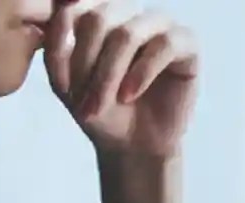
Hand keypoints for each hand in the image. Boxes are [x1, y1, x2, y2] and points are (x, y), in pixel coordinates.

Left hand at [45, 0, 199, 159]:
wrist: (132, 146)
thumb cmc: (100, 110)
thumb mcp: (64, 81)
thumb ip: (56, 43)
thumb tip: (63, 8)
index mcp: (99, 11)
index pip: (78, 3)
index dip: (65, 29)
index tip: (61, 68)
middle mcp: (130, 11)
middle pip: (99, 18)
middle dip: (85, 65)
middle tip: (83, 104)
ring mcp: (159, 24)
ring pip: (128, 33)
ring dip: (109, 74)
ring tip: (102, 105)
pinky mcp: (187, 43)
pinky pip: (164, 44)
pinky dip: (142, 73)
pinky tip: (129, 95)